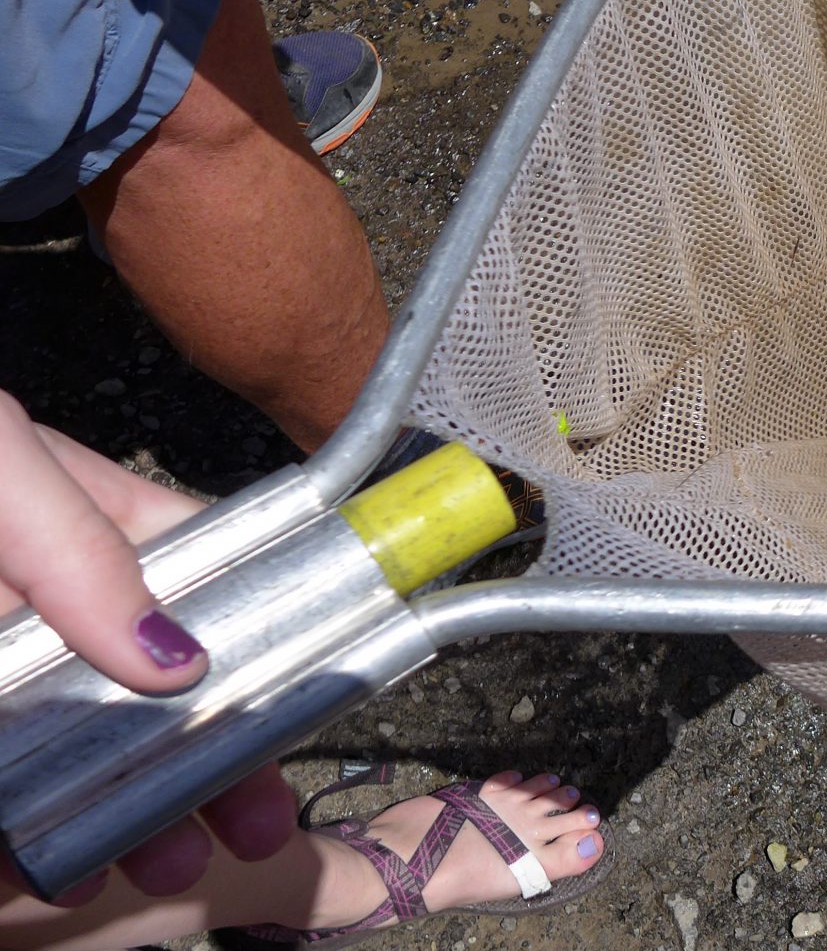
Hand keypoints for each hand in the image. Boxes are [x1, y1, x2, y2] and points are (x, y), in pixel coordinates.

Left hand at [0, 392, 296, 898]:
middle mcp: (48, 602)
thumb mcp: (0, 469)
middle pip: (153, 692)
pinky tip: (37, 866)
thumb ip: (86, 551)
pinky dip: (19, 832)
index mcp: (93, 527)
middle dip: (205, 765)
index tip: (289, 726)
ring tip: (152, 863)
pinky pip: (3, 784)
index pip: (213, 582)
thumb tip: (176, 659)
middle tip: (241, 831)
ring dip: (120, 813)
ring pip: (71, 749)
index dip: (262, 652)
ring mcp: (0, 666)